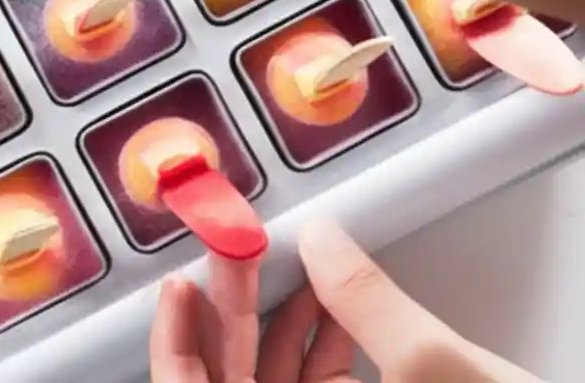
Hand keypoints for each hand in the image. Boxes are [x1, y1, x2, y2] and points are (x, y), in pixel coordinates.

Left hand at [150, 220, 541, 381]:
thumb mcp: (433, 368)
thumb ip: (366, 301)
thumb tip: (325, 242)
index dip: (177, 340)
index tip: (179, 284)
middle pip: (235, 378)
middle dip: (237, 309)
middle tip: (235, 253)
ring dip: (284, 325)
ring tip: (291, 269)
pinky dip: (321, 351)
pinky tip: (334, 309)